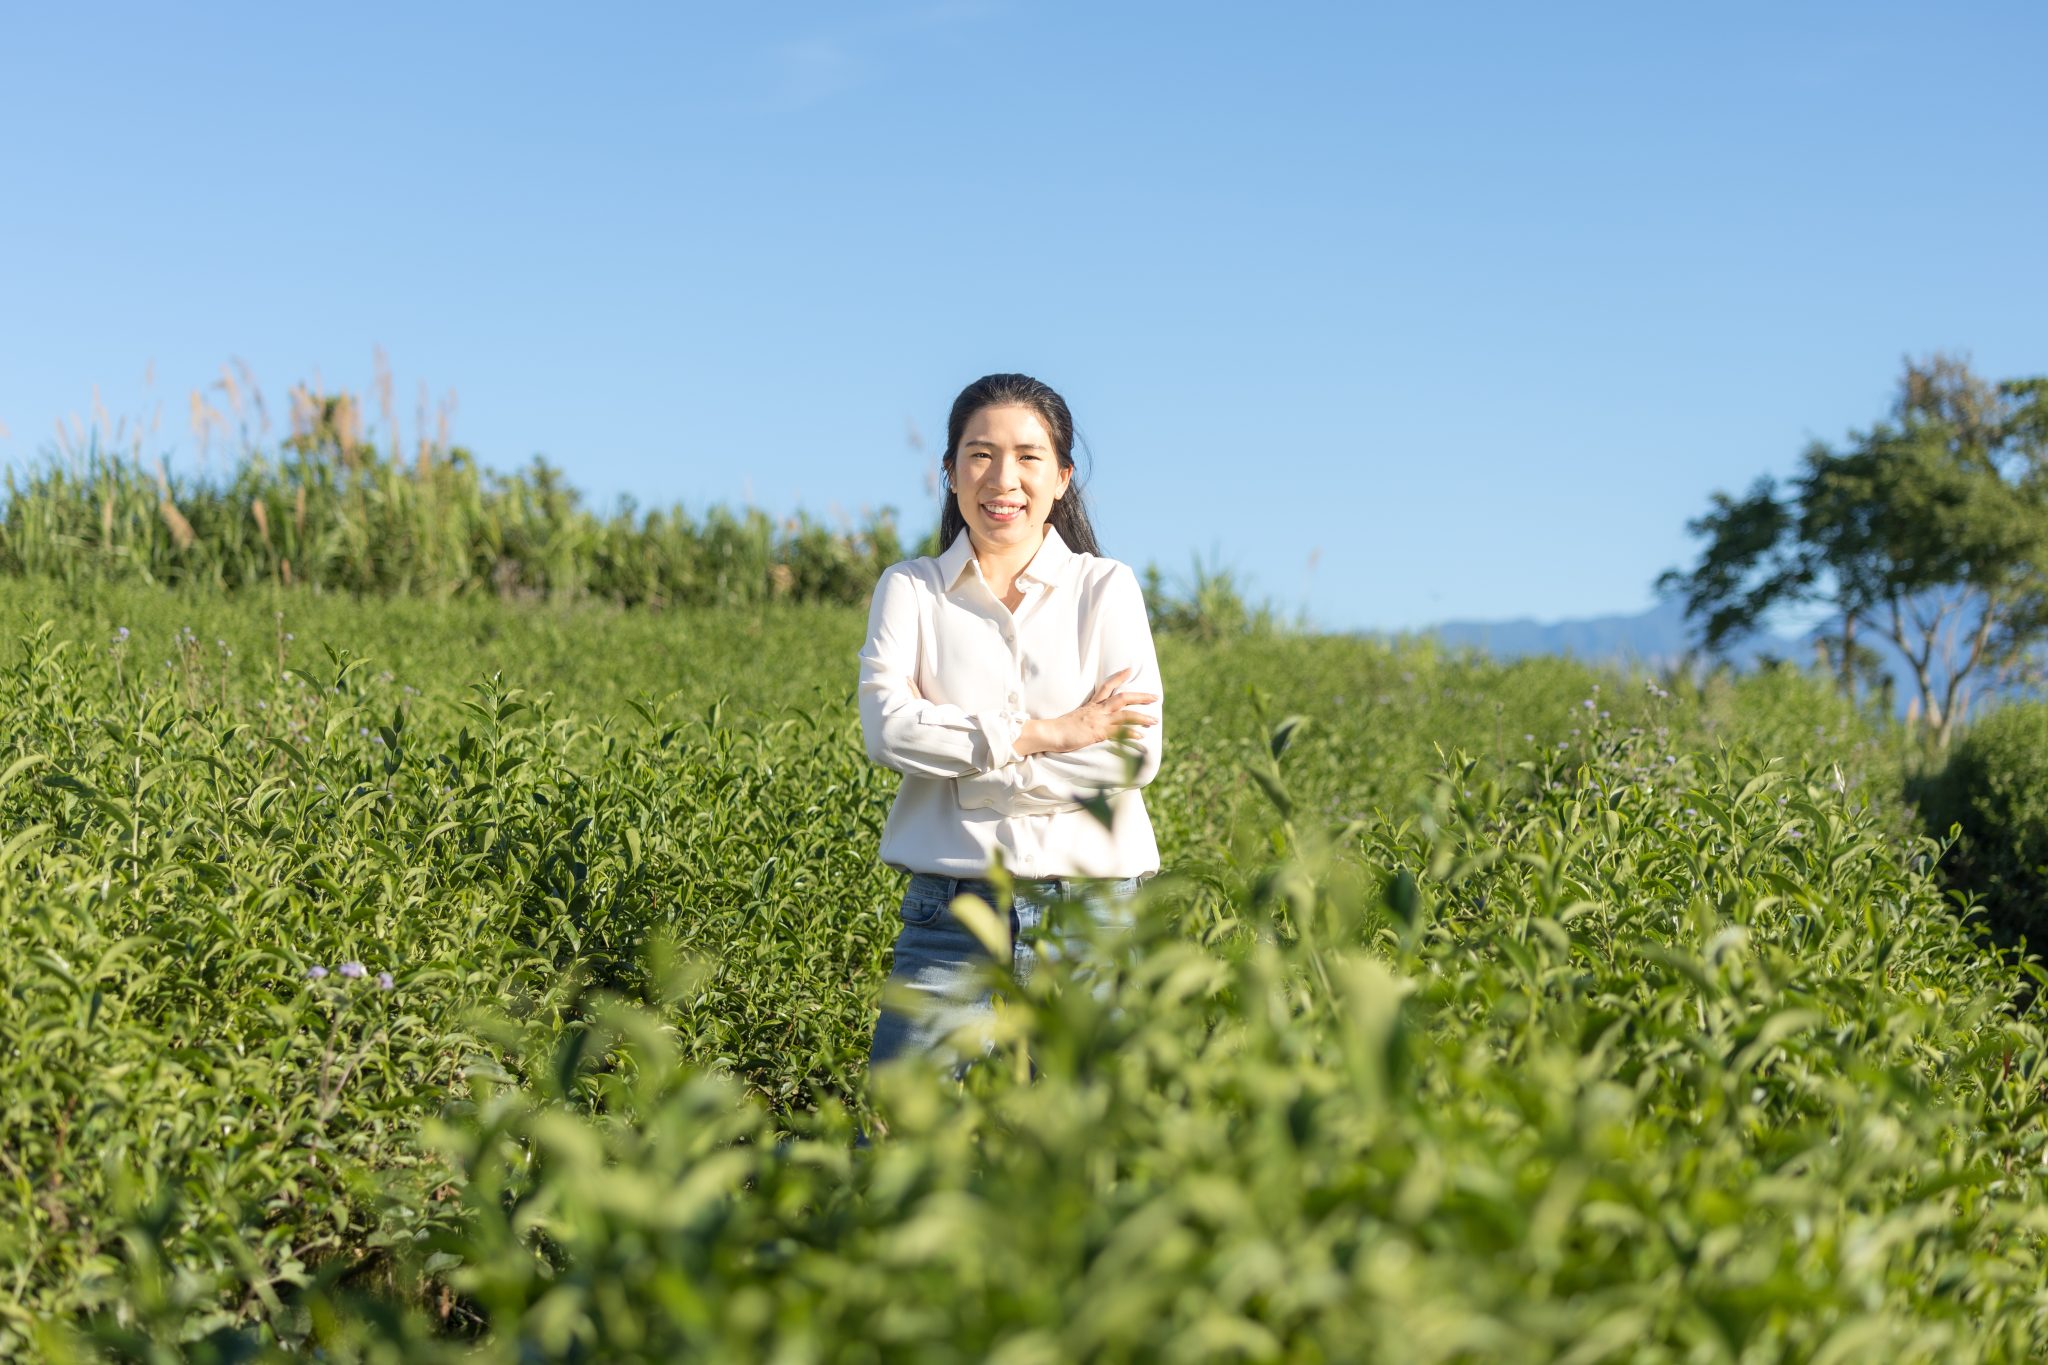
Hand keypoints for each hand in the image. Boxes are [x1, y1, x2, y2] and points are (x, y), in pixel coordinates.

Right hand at [1021, 667, 1158, 755]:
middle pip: (1123, 698)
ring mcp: (1098, 720)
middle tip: (1156, 697)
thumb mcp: (1076, 719)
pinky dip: (1130, 733)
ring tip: (1154, 721)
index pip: (1107, 686)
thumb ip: (1087, 718)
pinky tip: (1141, 736)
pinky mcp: (1098, 732)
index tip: (1130, 670)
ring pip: (1125, 715)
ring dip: (1142, 717)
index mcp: (1092, 705)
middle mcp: (1097, 710)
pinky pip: (1118, 731)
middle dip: (1141, 697)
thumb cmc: (1059, 728)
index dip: (1119, 677)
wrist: (1050, 733)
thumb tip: (1094, 722)